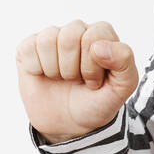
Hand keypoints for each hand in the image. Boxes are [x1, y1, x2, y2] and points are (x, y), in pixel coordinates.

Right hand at [16, 20, 138, 143]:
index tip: (94, 81)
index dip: (92, 66)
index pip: (94, 36)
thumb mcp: (122, 87)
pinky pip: (29, 48)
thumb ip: (125, 62)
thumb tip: (98, 46)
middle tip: (77, 81)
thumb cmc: (97, 101)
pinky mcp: (30, 46)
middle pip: (69, 37)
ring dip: (55, 70)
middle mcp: (77, 29)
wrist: (70, 123)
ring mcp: (52, 37)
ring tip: (63, 78)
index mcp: (102, 33)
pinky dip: (37, 69)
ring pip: (48, 41)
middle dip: (73, 69)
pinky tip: (45, 75)